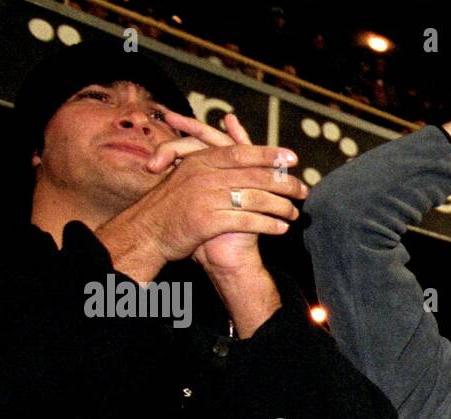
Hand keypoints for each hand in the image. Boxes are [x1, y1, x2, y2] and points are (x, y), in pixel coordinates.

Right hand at [148, 111, 309, 274]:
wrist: (146, 233)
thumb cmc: (171, 207)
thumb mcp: (187, 177)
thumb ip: (212, 166)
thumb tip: (238, 154)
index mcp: (199, 162)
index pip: (240, 153)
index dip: (268, 154)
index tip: (292, 158)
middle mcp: (202, 176)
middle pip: (253, 175)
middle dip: (283, 183)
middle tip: (303, 189)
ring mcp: (204, 198)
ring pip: (253, 198)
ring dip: (280, 206)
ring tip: (295, 213)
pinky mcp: (206, 221)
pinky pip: (245, 221)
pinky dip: (267, 225)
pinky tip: (281, 229)